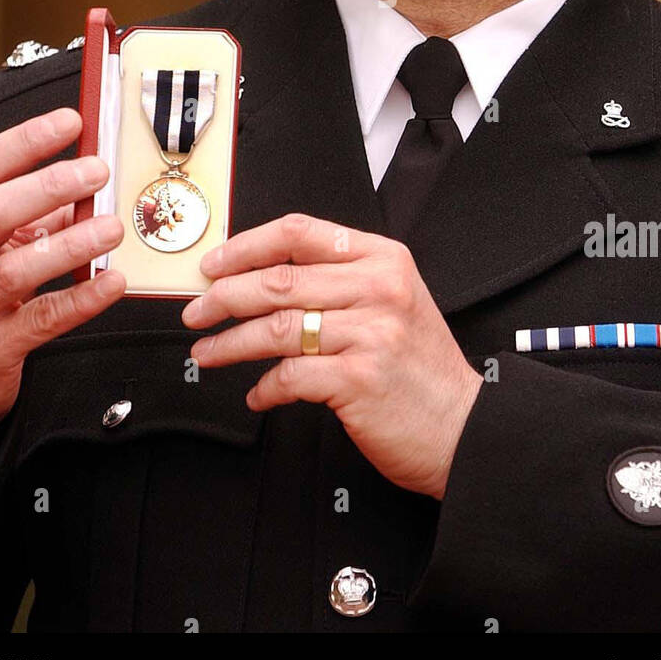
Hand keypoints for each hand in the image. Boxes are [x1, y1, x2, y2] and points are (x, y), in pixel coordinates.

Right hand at [0, 107, 125, 444]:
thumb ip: (33, 218)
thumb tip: (86, 185)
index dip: (27, 140)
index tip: (70, 122)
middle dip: (51, 185)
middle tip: (98, 171)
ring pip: (18, 267)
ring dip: (72, 243)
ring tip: (112, 227)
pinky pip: (42, 320)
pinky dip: (82, 299)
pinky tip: (112, 282)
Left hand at [182, 213, 481, 499]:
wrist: (464, 426)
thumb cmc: (420, 367)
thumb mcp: (393, 301)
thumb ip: (341, 281)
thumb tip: (261, 277)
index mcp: (383, 259)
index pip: (300, 233)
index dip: (247, 246)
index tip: (214, 264)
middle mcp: (378, 289)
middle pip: (279, 280)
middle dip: (224, 296)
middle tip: (196, 310)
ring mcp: (371, 333)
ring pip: (277, 328)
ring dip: (230, 342)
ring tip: (207, 352)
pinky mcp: (359, 379)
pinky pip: (290, 376)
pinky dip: (264, 387)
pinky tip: (256, 394)